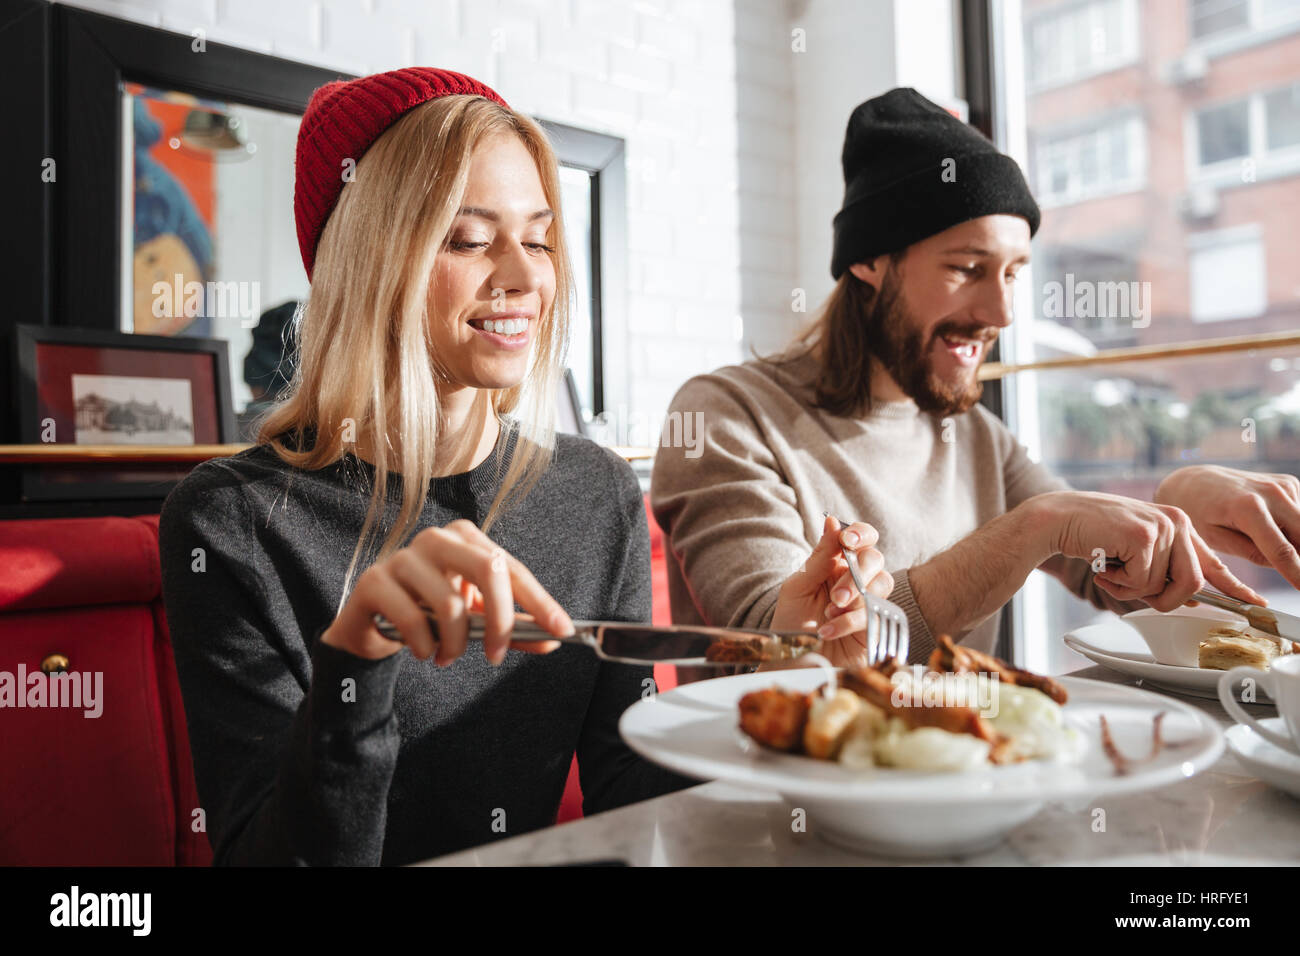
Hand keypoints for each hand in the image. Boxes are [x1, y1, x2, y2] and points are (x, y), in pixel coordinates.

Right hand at [320, 519, 572, 663]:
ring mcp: (402, 557)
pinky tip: (424, 652)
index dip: (539, 600)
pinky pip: (411, 619)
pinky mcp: (374, 581)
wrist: (370, 622)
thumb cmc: (429, 613)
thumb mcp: (474, 619)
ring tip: (448, 657)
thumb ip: (510, 628)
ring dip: (456, 643)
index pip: (511, 568)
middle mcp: (437, 539)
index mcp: (466, 539)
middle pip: (487, 569)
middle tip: (497, 656)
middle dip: (501, 620)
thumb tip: (552, 641)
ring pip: (449, 602)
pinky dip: (425, 646)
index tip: (561, 631)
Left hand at [769, 514, 893, 668]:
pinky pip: (875, 615)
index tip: (847, 540)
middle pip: (875, 559)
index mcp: (837, 565)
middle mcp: (856, 581)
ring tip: (829, 613)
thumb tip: (833, 522)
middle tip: (835, 596)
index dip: (860, 534)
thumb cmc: (791, 624)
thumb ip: (819, 557)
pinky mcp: (876, 628)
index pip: (860, 538)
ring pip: (882, 584)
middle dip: (856, 574)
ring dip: (855, 597)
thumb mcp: (797, 587)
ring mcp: (868, 604)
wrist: (791, 663)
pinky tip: (829, 631)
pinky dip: (850, 622)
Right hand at [1032, 490, 1263, 611]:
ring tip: (1110, 570)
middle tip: (1129, 589)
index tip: (1253, 605)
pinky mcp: (1144, 535)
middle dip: (1161, 600)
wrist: (1055, 519)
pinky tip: (1103, 564)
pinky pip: (1143, 582)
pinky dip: (1119, 583)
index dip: (1232, 587)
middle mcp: (1177, 520)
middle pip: (1193, 584)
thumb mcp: (1135, 550)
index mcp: (1179, 522)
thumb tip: (1192, 600)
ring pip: (1163, 587)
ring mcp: (1162, 525)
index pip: (1211, 561)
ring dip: (1130, 590)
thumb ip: (1164, 569)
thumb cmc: (1090, 535)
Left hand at [1155, 465, 1299, 589]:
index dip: (1297, 573)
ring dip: (1297, 543)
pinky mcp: (1290, 484)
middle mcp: (1271, 492)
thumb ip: (1253, 553)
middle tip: (1293, 574)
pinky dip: (1295, 529)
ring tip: (1261, 542)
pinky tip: (1273, 529)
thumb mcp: (1215, 539)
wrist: (1195, 482)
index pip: (1282, 550)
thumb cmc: (1199, 513)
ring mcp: (1284, 486)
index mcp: (1248, 508)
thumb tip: (1287, 565)